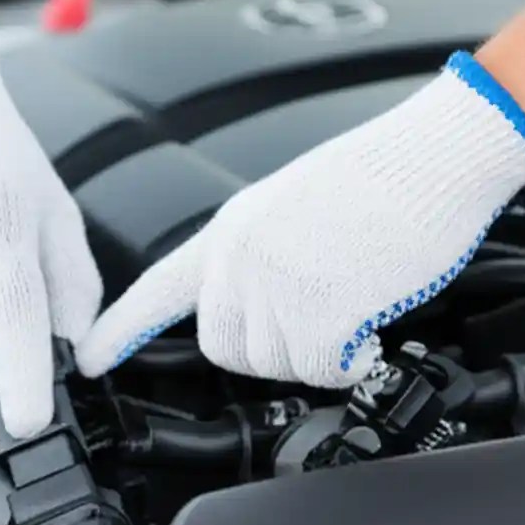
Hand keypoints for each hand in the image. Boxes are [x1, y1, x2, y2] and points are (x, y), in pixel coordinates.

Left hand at [77, 53, 524, 386]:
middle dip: (268, 353)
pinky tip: (368, 331)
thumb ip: (262, 256)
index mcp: (231, 228)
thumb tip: (265, 310)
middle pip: (223, 349)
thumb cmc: (382, 177)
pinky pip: (321, 371)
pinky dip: (348, 364)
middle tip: (316, 326)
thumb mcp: (294, 207)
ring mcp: (277, 281)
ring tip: (350, 312)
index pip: (159, 287)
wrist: (436, 153)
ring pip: (272, 364)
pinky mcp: (320, 307)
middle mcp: (241, 255)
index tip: (89, 358)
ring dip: (314, 355)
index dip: (121, 330)